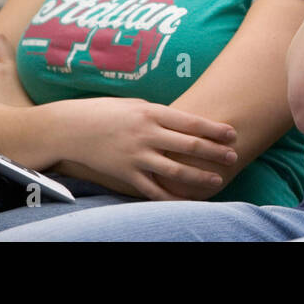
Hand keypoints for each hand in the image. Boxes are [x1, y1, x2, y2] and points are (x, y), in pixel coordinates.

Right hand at [51, 97, 238, 200]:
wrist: (70, 128)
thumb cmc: (106, 111)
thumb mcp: (136, 104)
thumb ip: (161, 114)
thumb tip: (187, 122)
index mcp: (151, 113)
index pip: (191, 122)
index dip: (214, 130)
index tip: (232, 134)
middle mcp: (146, 134)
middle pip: (188, 146)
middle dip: (214, 153)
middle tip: (233, 157)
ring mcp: (135, 156)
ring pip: (175, 171)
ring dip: (199, 177)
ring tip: (217, 180)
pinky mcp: (125, 174)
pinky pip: (152, 190)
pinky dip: (171, 197)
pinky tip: (186, 199)